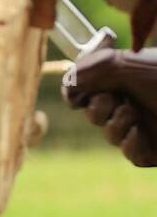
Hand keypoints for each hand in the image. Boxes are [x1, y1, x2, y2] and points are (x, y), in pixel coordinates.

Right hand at [62, 48, 156, 166]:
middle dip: (97, 106)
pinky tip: (141, 132)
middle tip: (115, 99)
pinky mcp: (154, 150)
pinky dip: (130, 142)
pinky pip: (129, 152)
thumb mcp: (129, 64)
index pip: (90, 86)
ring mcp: (145, 126)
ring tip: (133, 114)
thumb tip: (69, 81)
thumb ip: (93, 68)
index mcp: (128, 78)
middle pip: (93, 111)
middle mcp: (135, 100)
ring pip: (108, 132)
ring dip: (115, 123)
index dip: (77, 92)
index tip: (74, 94)